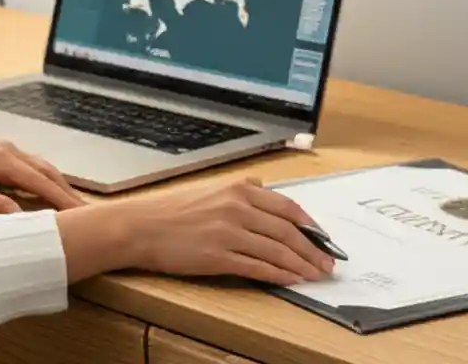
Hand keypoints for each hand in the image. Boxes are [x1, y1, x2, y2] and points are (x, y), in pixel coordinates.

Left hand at [0, 129, 85, 213]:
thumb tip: (19, 217)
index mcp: (1, 160)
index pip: (39, 181)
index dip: (60, 198)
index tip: (80, 213)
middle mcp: (9, 150)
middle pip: (46, 171)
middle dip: (66, 191)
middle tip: (86, 212)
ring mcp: (6, 149)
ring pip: (40, 166)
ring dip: (58, 184)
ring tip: (73, 204)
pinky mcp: (1, 152)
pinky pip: (31, 165)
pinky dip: (45, 178)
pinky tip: (49, 190)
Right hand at [57, 177, 334, 286]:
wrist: (140, 227)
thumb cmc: (171, 211)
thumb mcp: (209, 189)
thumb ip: (240, 189)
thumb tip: (264, 188)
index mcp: (238, 189)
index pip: (287, 207)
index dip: (310, 226)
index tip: (323, 238)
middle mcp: (237, 207)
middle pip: (288, 231)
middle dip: (313, 249)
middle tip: (327, 263)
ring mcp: (229, 233)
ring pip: (277, 251)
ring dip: (301, 265)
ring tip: (315, 275)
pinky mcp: (218, 257)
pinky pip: (258, 268)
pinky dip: (280, 275)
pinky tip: (291, 281)